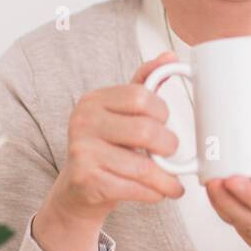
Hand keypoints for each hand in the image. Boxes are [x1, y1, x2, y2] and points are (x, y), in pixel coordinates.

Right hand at [41, 50, 185, 231]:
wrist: (78, 191)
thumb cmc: (106, 147)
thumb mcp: (121, 113)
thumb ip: (145, 84)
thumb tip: (170, 57)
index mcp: (94, 100)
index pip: (140, 96)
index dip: (162, 112)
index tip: (163, 124)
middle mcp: (83, 122)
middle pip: (145, 130)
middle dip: (168, 145)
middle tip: (170, 153)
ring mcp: (82, 151)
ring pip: (142, 166)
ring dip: (166, 178)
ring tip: (172, 181)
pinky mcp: (86, 180)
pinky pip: (133, 188)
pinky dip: (154, 193)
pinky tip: (159, 192)